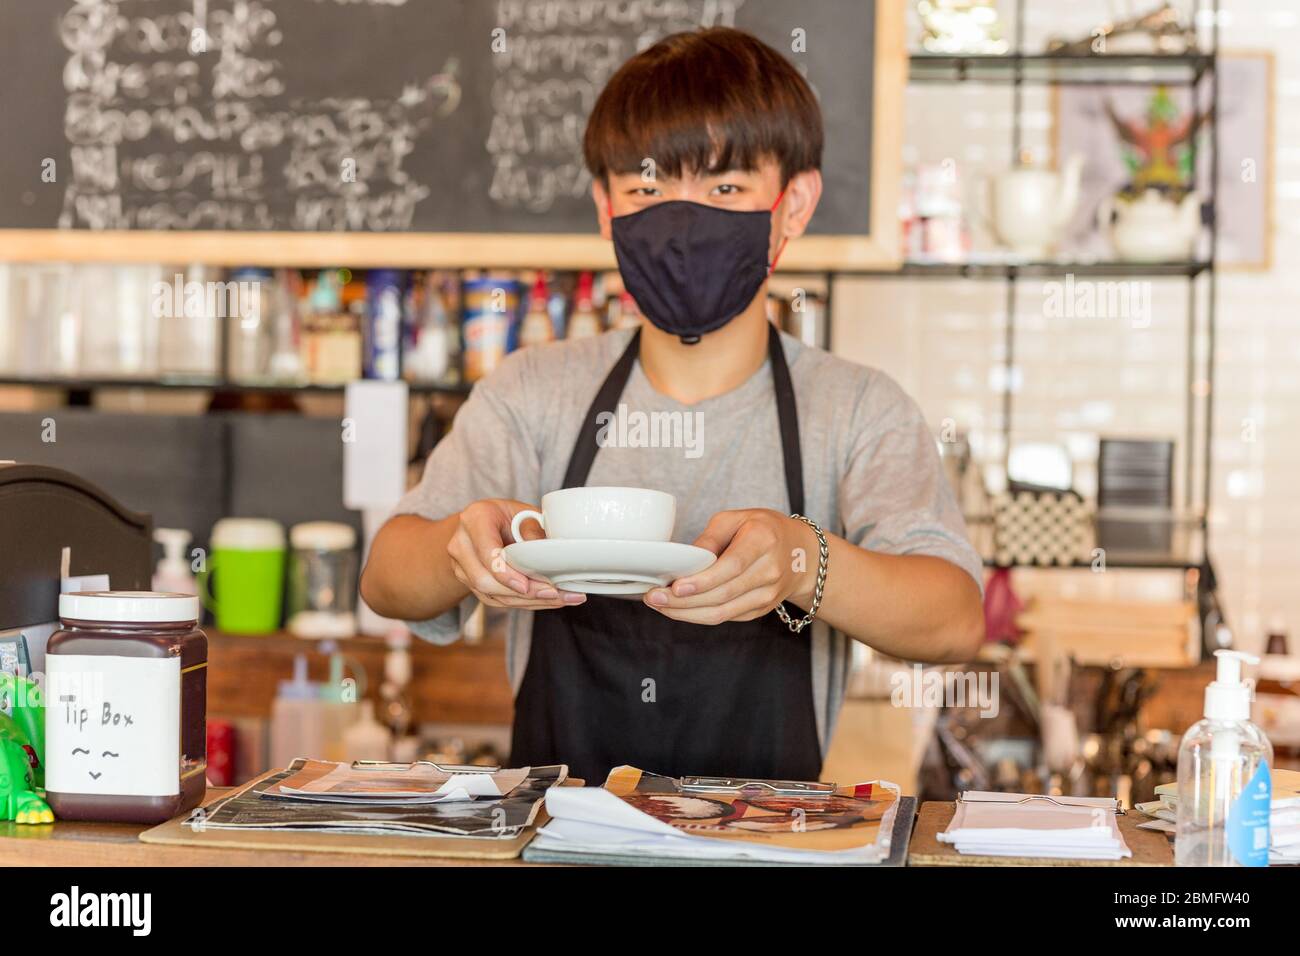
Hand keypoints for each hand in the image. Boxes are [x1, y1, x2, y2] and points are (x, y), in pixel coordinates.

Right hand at [448, 499, 585, 608]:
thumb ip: (533, 530)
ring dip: (527, 602)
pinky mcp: (469, 584)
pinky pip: (494, 600)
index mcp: (475, 519)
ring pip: (491, 595)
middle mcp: (462, 544)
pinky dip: (522, 603)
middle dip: (521, 593)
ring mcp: (462, 567)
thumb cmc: (506, 515)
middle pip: (484, 580)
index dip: (505, 573)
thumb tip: (551, 553)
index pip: (486, 551)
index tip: (525, 585)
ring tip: (559, 599)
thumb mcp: (523, 512)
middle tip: (554, 594)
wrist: (483, 524)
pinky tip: (546, 601)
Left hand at [643, 508, 815, 624]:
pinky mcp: (760, 610)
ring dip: (686, 613)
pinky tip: (677, 609)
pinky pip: (725, 617)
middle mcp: (770, 572)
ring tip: (658, 605)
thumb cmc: (764, 530)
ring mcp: (767, 595)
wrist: (802, 554)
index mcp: (763, 541)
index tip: (676, 587)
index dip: (703, 581)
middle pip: (722, 594)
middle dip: (683, 601)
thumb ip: (710, 537)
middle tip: (653, 597)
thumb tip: (683, 558)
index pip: (732, 567)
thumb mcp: (737, 518)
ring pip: (722, 613)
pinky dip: (698, 616)